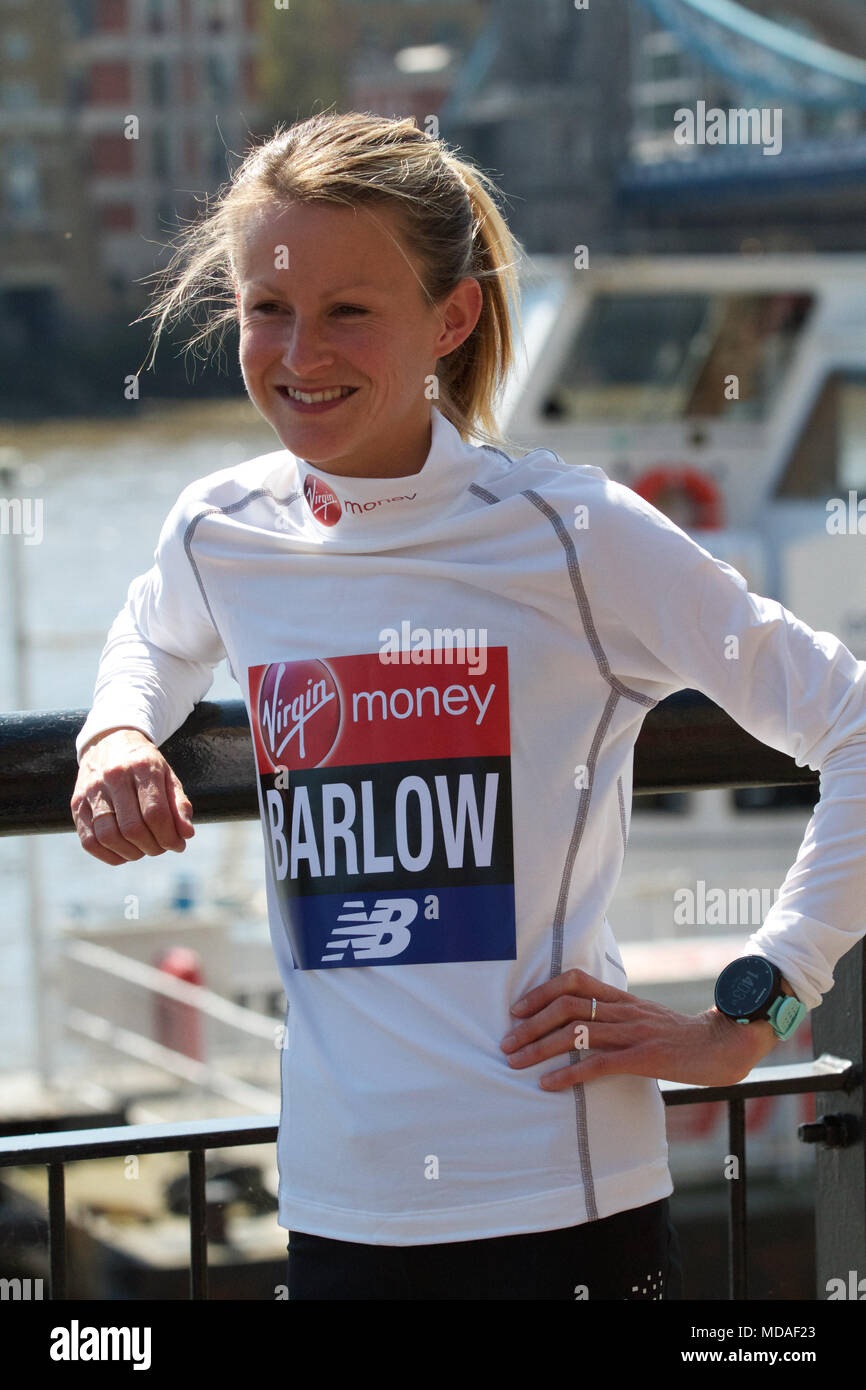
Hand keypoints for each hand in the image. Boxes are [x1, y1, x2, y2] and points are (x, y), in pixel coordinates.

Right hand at [71, 728, 194, 865]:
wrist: (109, 741)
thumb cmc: (144, 765)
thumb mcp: (167, 776)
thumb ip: (179, 804)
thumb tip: (186, 835)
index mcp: (141, 766)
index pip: (155, 813)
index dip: (169, 836)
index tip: (178, 844)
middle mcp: (113, 776)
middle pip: (132, 828)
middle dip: (152, 847)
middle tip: (160, 848)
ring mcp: (91, 790)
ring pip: (108, 837)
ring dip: (131, 853)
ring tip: (143, 849)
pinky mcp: (76, 803)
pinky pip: (88, 841)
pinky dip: (108, 855)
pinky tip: (123, 853)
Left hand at [500, 968, 780, 1089]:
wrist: (725, 1045)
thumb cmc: (683, 1038)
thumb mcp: (645, 1019)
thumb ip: (617, 1018)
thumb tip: (582, 1026)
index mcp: (622, 998)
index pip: (574, 981)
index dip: (541, 992)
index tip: (517, 1010)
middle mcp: (624, 1010)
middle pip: (567, 1005)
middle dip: (530, 1023)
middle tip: (506, 1042)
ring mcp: (634, 1032)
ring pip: (577, 1032)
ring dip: (539, 1047)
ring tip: (515, 1062)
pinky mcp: (645, 1057)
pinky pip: (599, 1063)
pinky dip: (568, 1074)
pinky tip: (548, 1085)